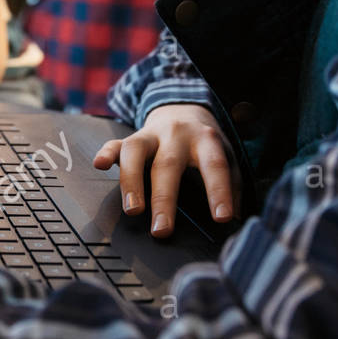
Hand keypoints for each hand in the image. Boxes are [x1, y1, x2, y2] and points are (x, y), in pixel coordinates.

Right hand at [92, 103, 238, 236]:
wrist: (183, 108)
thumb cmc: (205, 144)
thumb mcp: (227, 157)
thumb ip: (233, 187)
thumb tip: (237, 222)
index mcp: (206, 139)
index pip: (215, 165)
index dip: (219, 191)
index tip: (222, 218)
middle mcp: (177, 134)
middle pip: (168, 165)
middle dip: (164, 199)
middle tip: (162, 230)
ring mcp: (151, 134)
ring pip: (136, 152)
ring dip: (132, 181)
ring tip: (133, 210)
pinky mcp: (132, 136)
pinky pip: (116, 143)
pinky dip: (106, 153)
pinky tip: (100, 165)